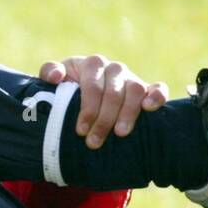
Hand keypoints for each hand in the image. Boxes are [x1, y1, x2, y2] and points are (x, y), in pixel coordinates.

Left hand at [39, 54, 168, 148]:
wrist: (83, 95)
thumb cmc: (66, 89)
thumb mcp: (54, 81)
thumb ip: (49, 72)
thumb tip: (56, 76)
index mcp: (92, 64)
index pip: (92, 86)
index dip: (88, 109)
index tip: (80, 131)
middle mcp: (114, 69)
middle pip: (114, 92)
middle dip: (104, 119)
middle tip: (94, 142)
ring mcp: (131, 78)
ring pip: (136, 90)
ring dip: (128, 113)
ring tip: (120, 133)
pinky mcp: (146, 89)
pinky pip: (158, 88)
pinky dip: (157, 95)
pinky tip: (150, 108)